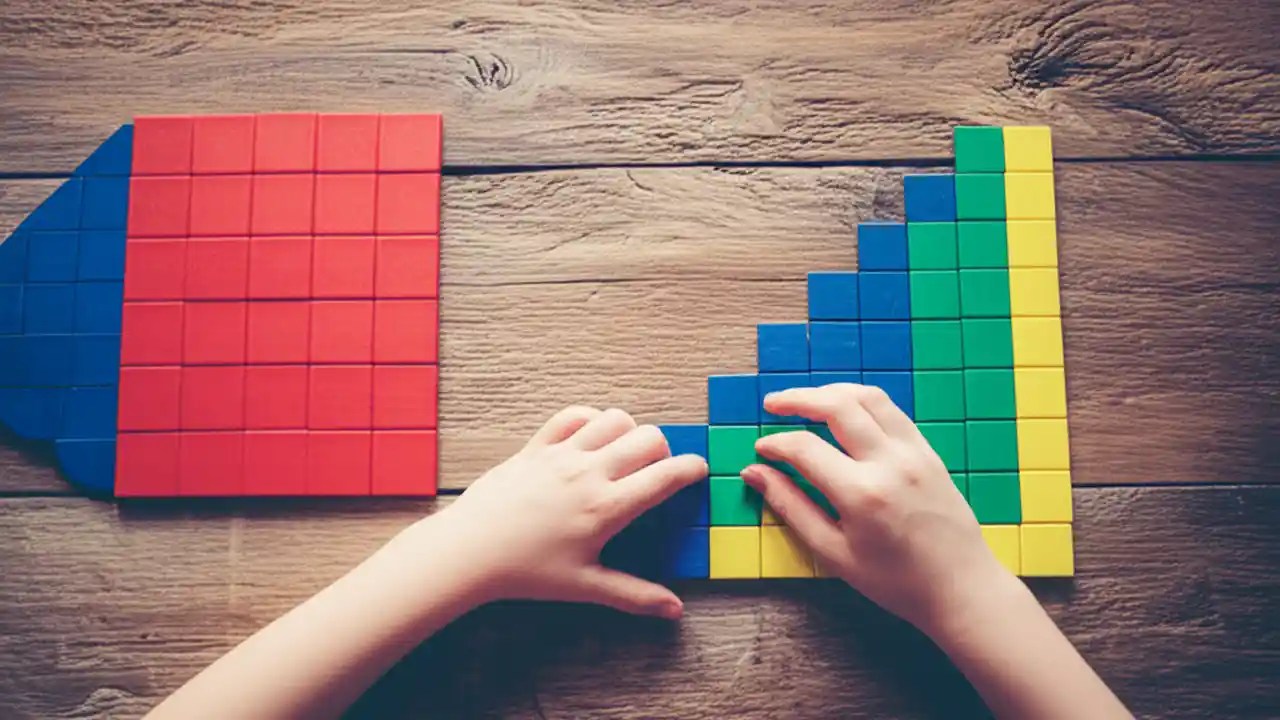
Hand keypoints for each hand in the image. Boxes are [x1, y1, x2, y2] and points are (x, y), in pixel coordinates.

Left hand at [425, 406, 707, 618]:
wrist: (471, 550)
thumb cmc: (528, 572)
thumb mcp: (585, 586)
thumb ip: (634, 595)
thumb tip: (675, 609)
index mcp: (608, 507)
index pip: (667, 475)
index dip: (693, 468)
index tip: (698, 471)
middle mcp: (590, 473)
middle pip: (648, 437)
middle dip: (663, 450)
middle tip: (656, 470)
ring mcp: (563, 454)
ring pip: (615, 419)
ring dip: (629, 430)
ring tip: (624, 453)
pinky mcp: (537, 446)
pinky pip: (573, 415)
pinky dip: (590, 419)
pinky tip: (590, 437)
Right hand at [741, 384, 1015, 637]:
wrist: (959, 587)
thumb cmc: (893, 581)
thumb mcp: (833, 552)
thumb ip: (791, 507)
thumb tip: (753, 473)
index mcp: (860, 494)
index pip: (805, 448)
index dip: (776, 444)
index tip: (761, 449)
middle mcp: (889, 463)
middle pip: (837, 406)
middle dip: (798, 399)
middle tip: (772, 403)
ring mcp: (914, 453)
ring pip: (868, 397)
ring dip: (832, 392)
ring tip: (807, 401)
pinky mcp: (928, 451)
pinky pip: (891, 411)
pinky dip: (862, 402)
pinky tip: (845, 412)